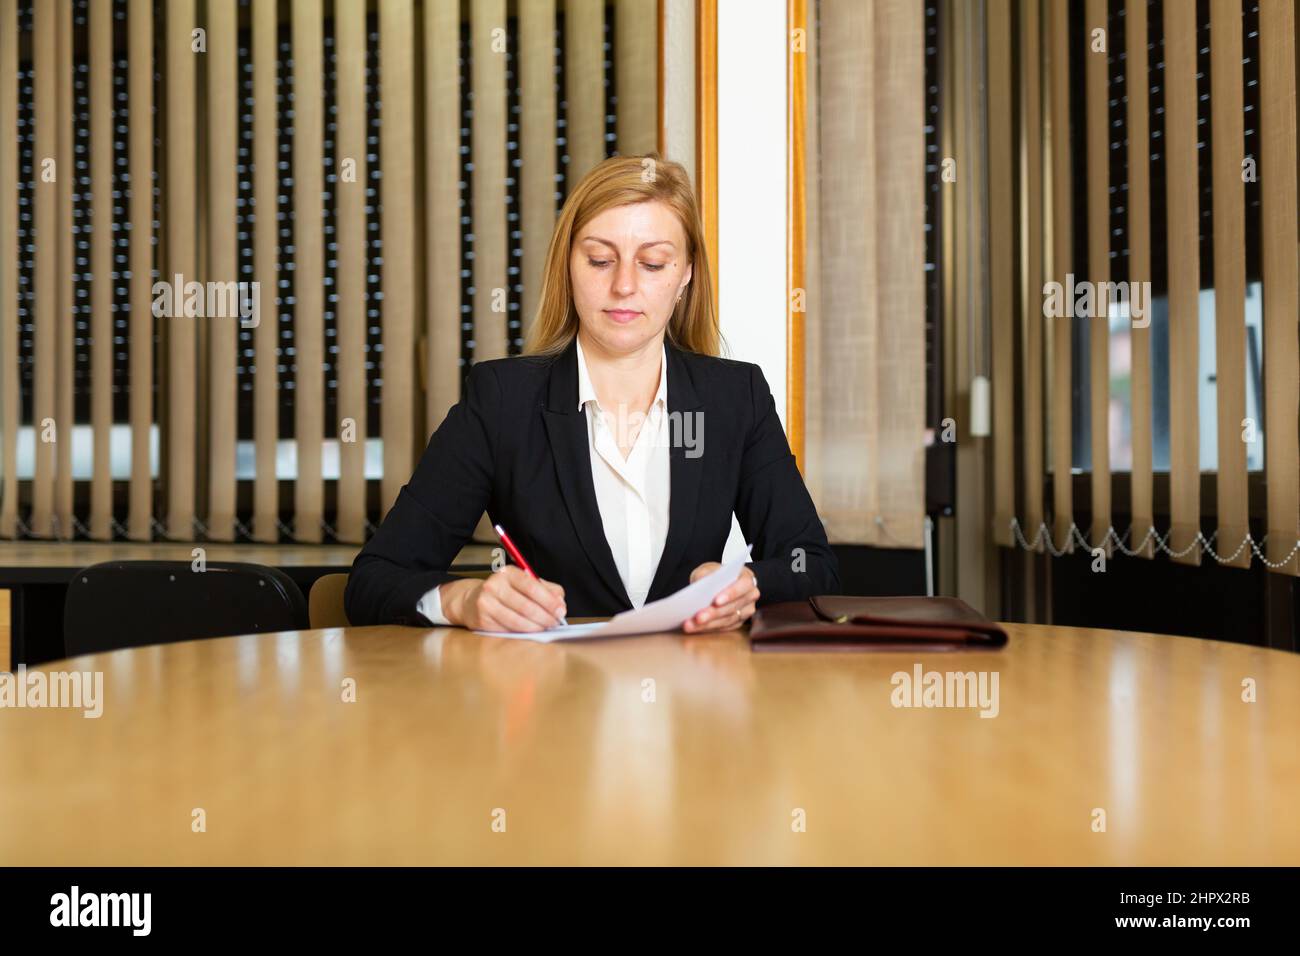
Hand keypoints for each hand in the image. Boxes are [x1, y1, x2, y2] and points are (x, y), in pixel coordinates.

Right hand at [444, 567, 566, 632]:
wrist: (472, 601)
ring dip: (536, 627)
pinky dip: (523, 633)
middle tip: (555, 623)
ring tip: (545, 628)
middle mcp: (494, 586)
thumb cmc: (504, 592)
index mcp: (508, 573)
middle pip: (526, 606)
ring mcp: (486, 603)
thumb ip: (545, 589)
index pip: (532, 587)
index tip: (560, 611)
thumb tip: (560, 603)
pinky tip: (530, 632)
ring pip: (517, 621)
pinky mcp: (482, 621)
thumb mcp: (523, 583)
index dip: (549, 601)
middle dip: (545, 617)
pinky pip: (508, 630)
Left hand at [682, 563, 758, 632]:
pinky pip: (723, 627)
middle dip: (713, 613)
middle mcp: (750, 596)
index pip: (743, 586)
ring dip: (707, 624)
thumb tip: (698, 586)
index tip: (716, 601)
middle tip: (697, 617)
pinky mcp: (738, 622)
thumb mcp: (707, 569)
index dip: (730, 594)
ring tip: (690, 625)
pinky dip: (707, 628)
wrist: (716, 583)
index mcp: (747, 579)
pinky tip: (694, 628)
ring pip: (727, 620)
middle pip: (732, 607)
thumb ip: (704, 575)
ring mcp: (746, 611)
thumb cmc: (713, 575)